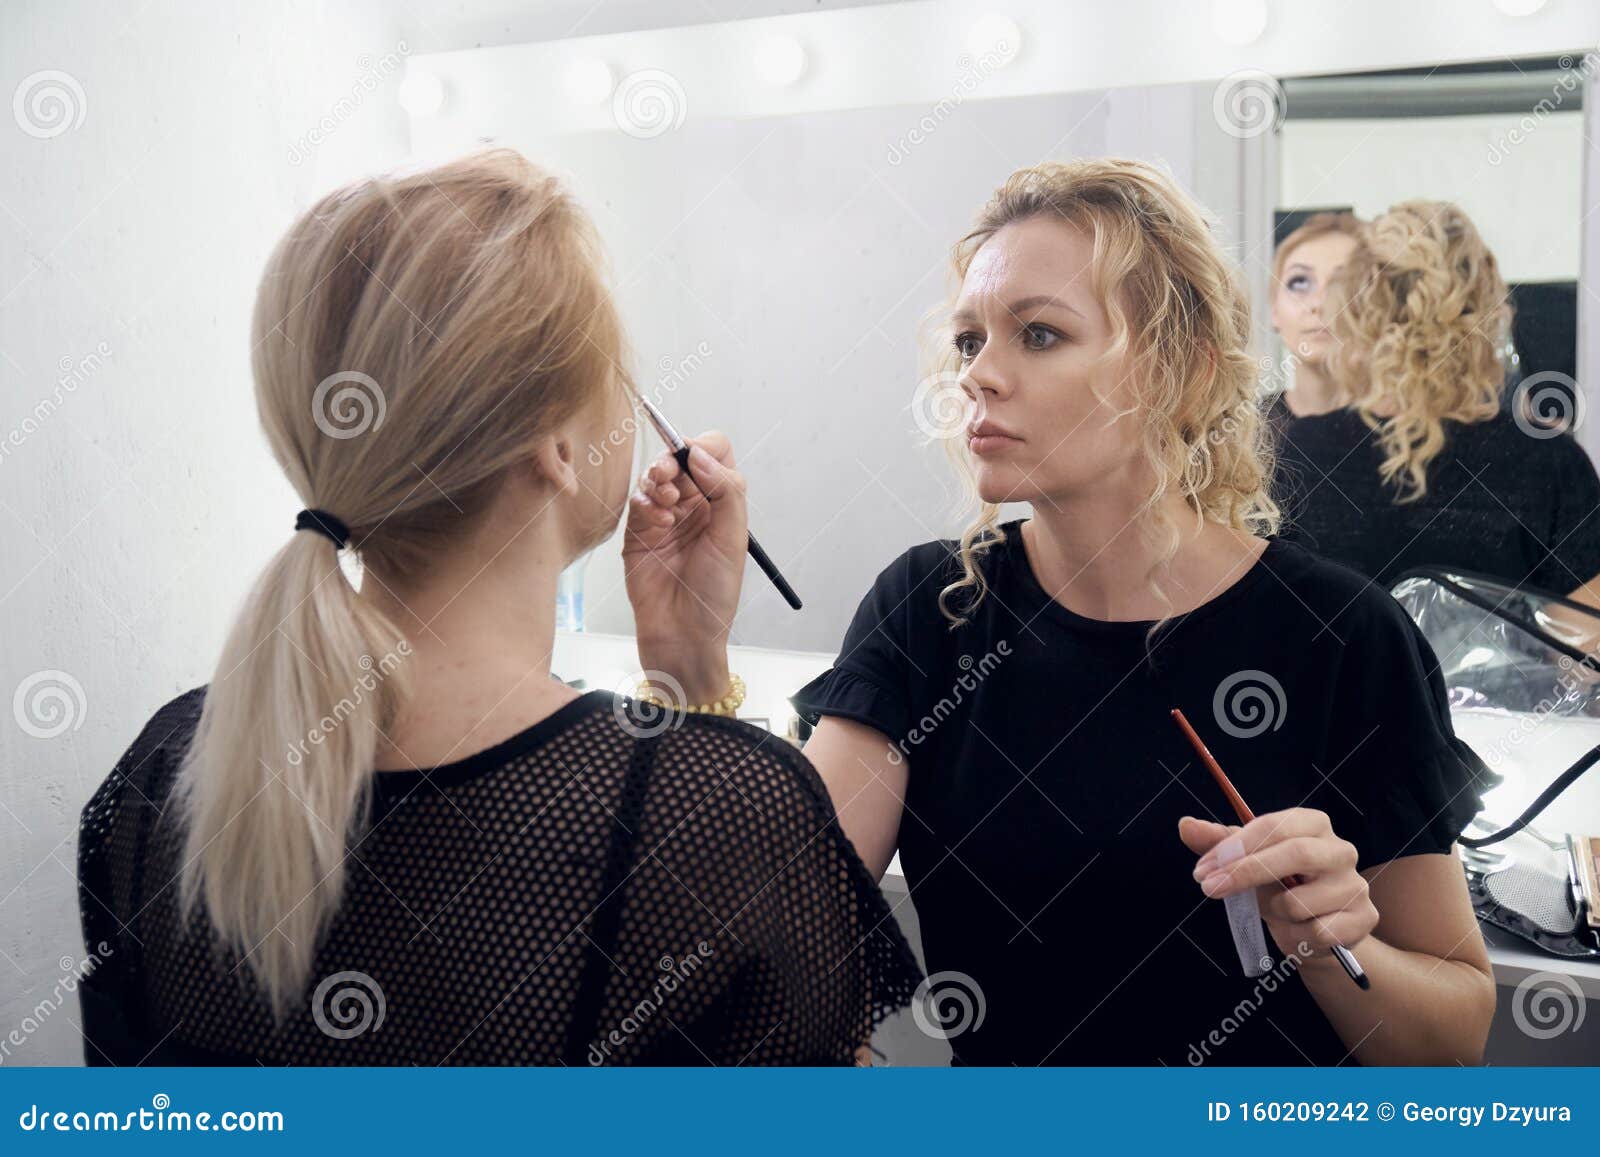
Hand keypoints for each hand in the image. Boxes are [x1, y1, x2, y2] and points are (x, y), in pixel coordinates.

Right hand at [623, 430, 747, 701]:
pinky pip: (638, 502)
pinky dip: (646, 504)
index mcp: (723, 503)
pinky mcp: (639, 533)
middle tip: (668, 476)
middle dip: (672, 460)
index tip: (692, 457)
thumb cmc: (715, 594)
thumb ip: (725, 490)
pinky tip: (658, 523)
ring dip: (658, 482)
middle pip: (679, 459)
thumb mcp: (733, 539)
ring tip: (667, 504)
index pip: (715, 453)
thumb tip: (698, 454)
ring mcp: (665, 517)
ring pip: (655, 477)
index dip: (702, 448)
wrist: (683, 635)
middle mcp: (695, 506)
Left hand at [1178, 809, 1378, 961]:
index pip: (1274, 825)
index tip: (1203, 869)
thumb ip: (1217, 844)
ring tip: (1278, 912)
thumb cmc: (1279, 887)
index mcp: (1312, 824)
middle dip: (1246, 873)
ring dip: (1276, 912)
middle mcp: (1340, 849)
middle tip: (1209, 888)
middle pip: (1295, 854)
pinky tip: (1300, 931)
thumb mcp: (1246, 862)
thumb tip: (1185, 825)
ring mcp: (1356, 884)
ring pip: (1301, 901)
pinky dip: (1297, 937)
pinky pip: (1317, 931)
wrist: (1313, 933)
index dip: (1236, 846)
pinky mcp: (1365, 918)